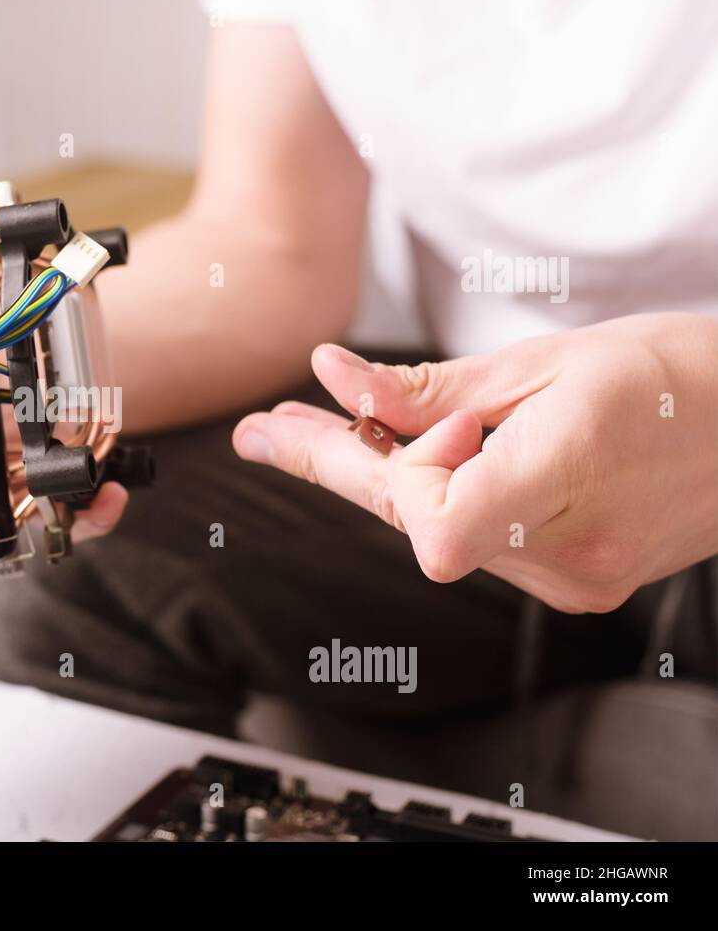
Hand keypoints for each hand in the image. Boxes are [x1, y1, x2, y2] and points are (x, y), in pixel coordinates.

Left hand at [232, 313, 717, 612]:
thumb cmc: (677, 377)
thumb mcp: (546, 362)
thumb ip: (430, 390)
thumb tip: (334, 380)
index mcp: (570, 473)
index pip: (433, 524)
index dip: (386, 475)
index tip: (361, 421)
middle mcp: (570, 548)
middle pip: (413, 523)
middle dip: (338, 466)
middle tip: (269, 427)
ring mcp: (574, 577)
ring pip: (437, 531)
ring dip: (392, 477)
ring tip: (341, 425)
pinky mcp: (577, 584)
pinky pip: (477, 540)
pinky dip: (443, 494)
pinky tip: (431, 453)